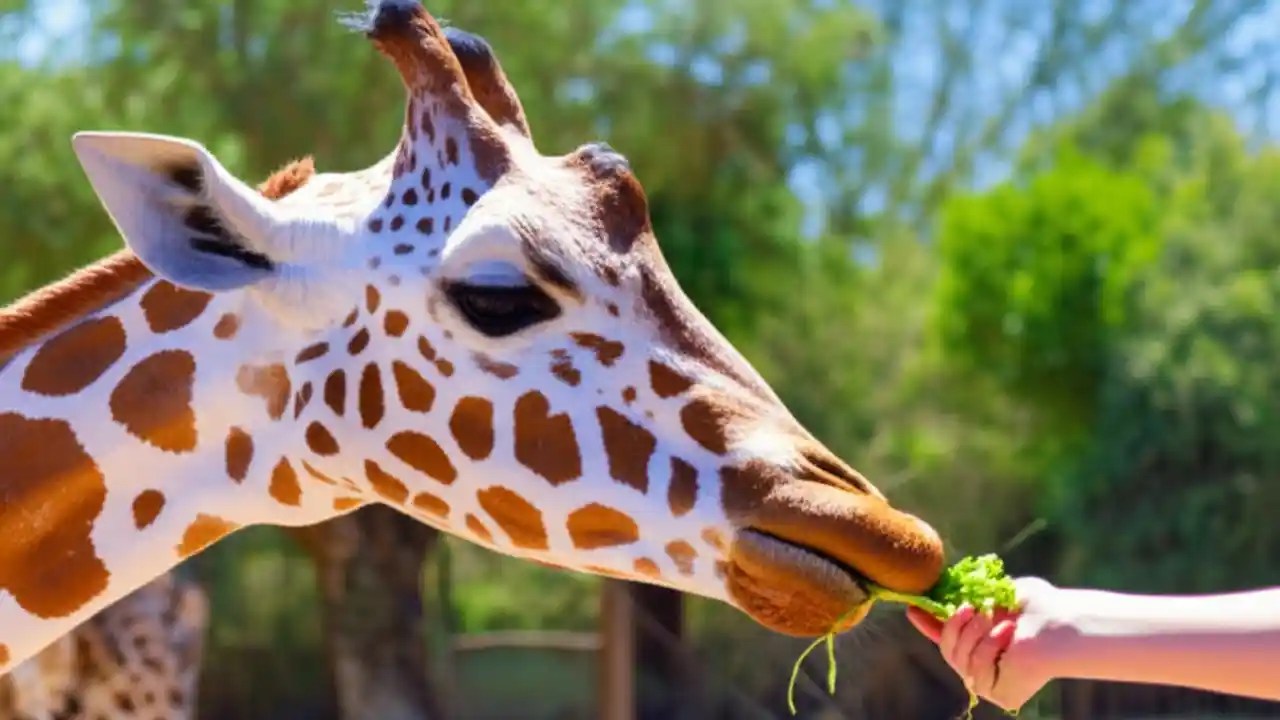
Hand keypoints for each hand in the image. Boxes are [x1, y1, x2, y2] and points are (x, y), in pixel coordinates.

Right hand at [907, 577, 1067, 711]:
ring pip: (957, 659)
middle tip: (970, 607)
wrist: (1062, 624)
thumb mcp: (995, 594)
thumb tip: (942, 594)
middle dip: (954, 626)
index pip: (947, 637)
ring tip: (996, 619)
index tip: (912, 608)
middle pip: (947, 650)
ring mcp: (990, 683)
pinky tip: (1009, 635)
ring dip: (974, 634)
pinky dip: (990, 647)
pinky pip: (976, 669)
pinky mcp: (1000, 695)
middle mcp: (983, 666)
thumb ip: (968, 597)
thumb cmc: (1037, 606)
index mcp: (982, 643)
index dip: (928, 624)